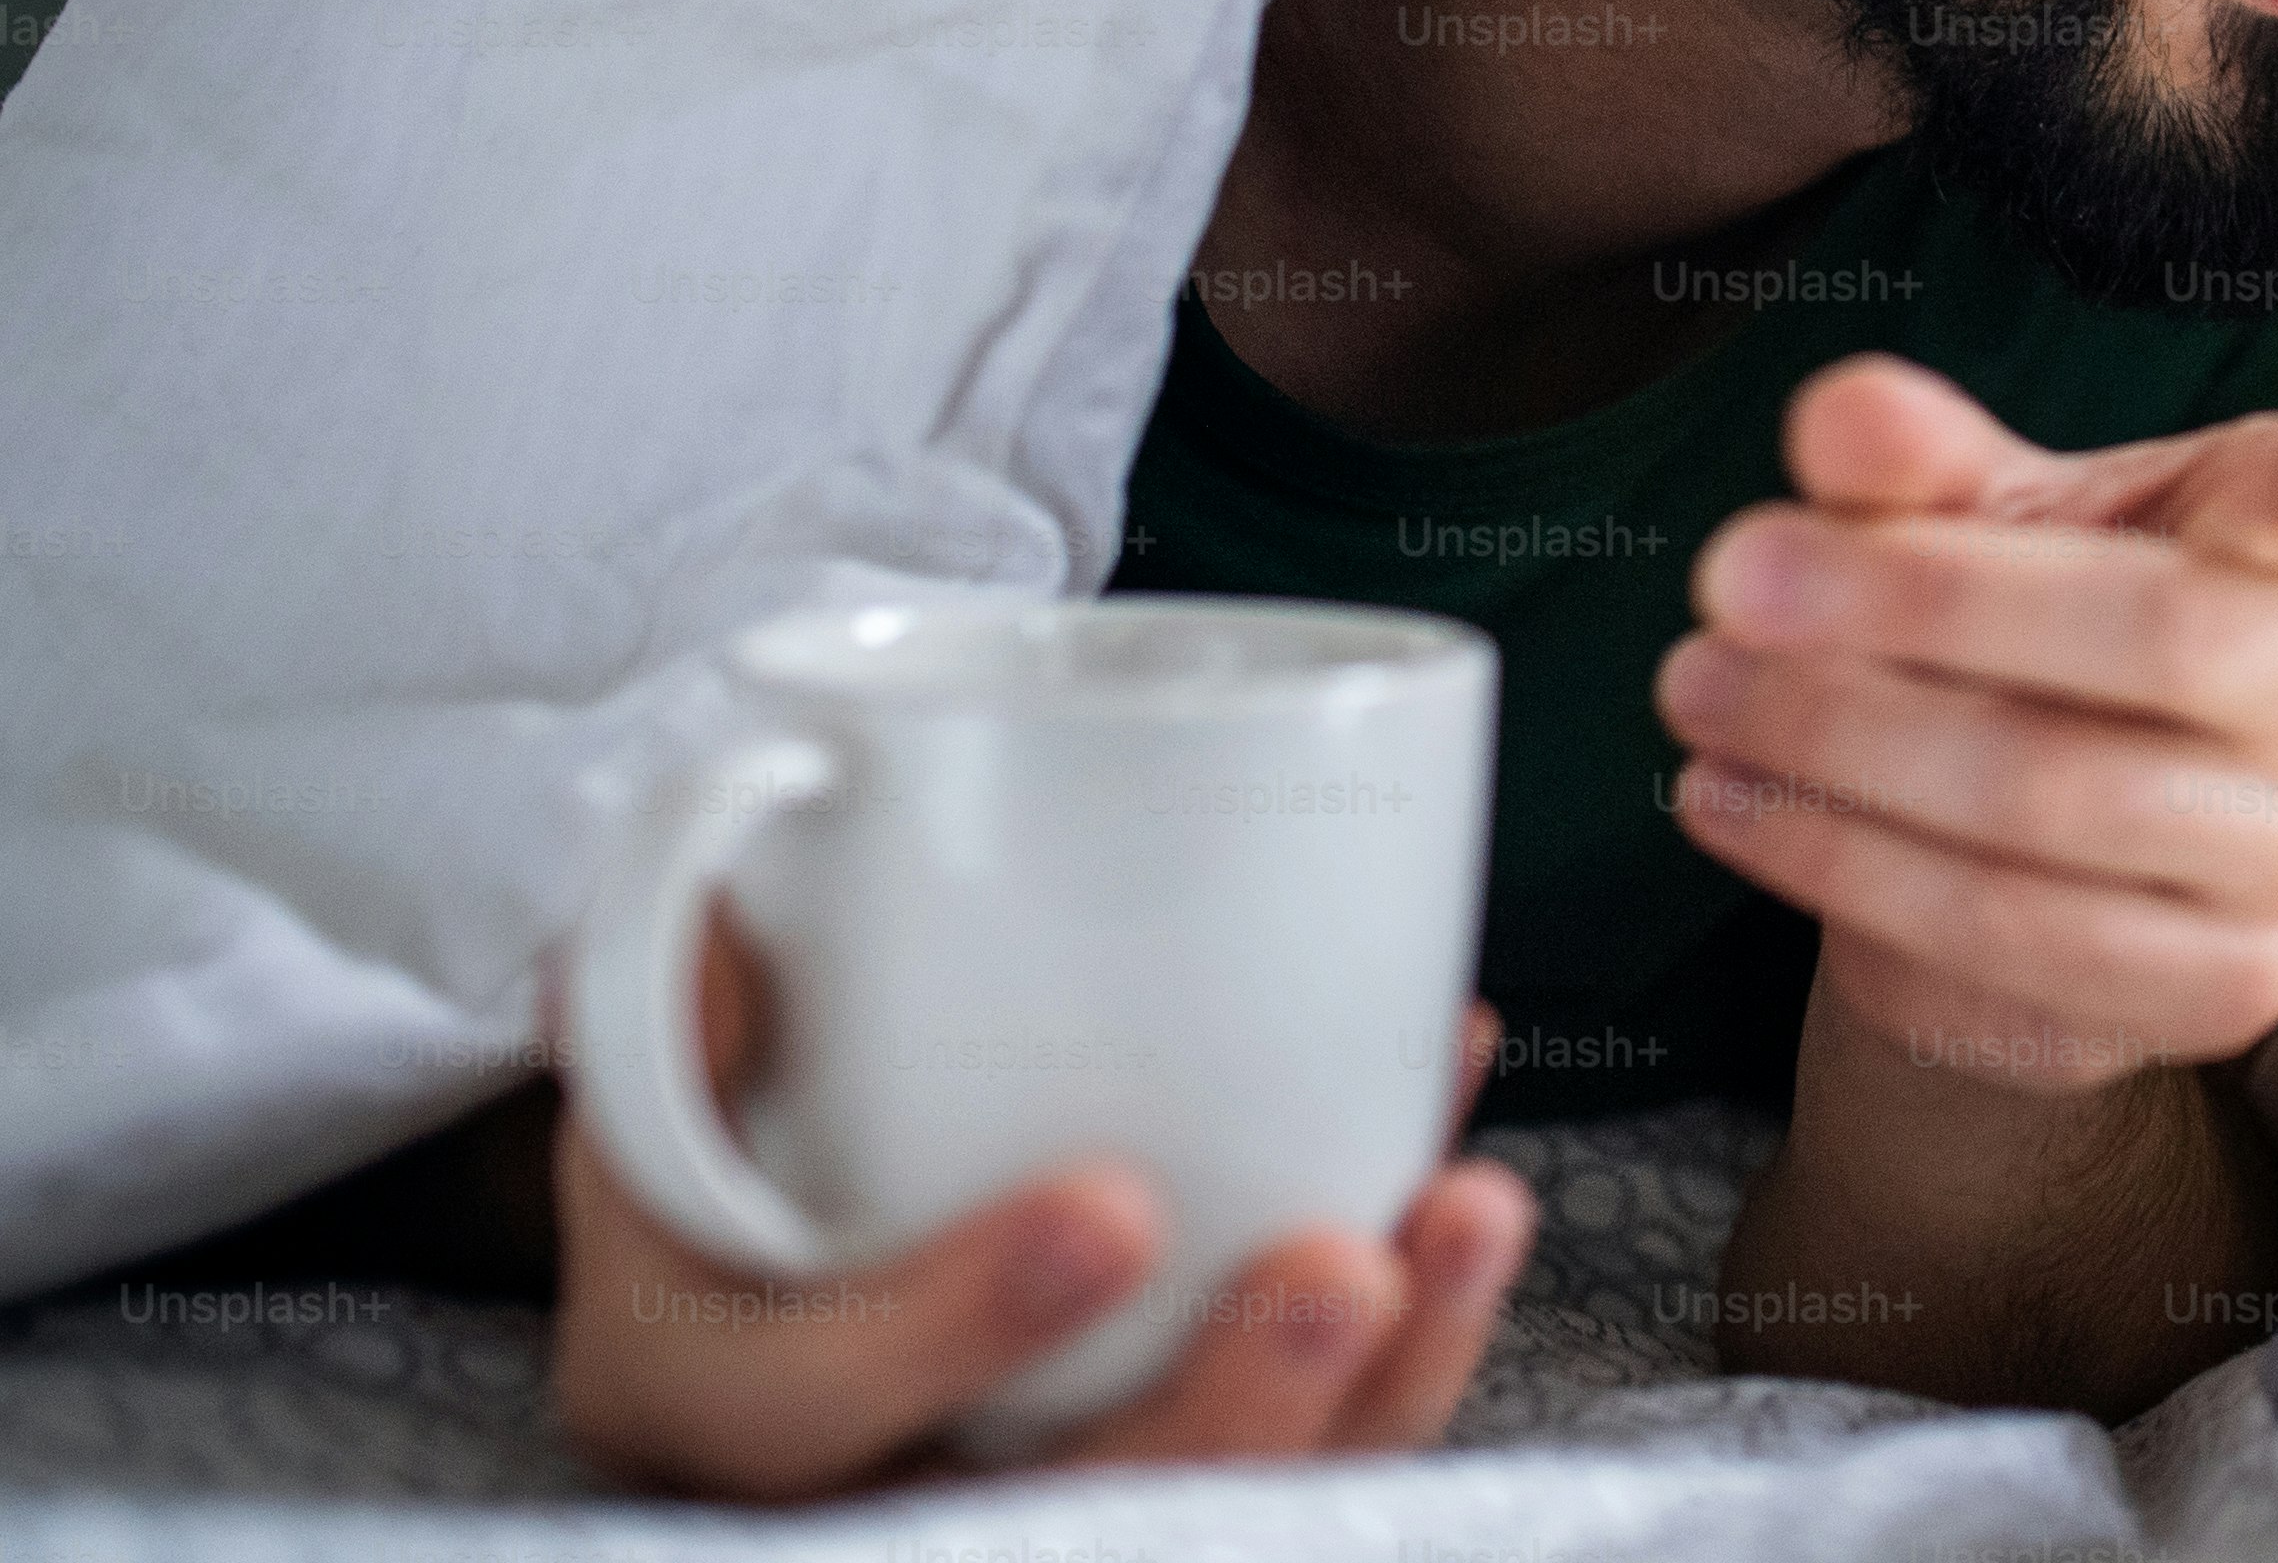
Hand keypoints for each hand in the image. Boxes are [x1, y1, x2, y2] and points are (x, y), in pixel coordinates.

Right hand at [549, 915, 1531, 1499]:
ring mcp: (1022, 1488)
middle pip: (1052, 1519)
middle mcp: (862, 1485)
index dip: (945, 1333)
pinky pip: (1305, 1447)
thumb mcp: (657, 1051)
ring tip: (1464, 1220)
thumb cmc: (721, 1110)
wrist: (763, 1203)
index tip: (1108, 1208)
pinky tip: (1464, 1203)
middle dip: (1222, 1408)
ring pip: (1203, 1508)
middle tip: (1340, 1262)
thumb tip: (738, 931)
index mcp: (700, 1386)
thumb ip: (677, 987)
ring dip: (1369, 1390)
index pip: (795, 1410)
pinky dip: (1412, 1341)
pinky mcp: (1160, 1450)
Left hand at [1653, 303, 2277, 1091]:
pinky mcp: (2230, 987)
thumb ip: (1914, 463)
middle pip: (2161, 630)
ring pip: (2060, 795)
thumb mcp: (1960, 522)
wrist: (2001, 872)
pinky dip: (1848, 866)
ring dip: (1843, 744)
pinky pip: (2021, 935)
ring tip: (1701, 695)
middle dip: (1915, 604)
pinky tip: (1744, 805)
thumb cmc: (2015, 644)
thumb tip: (1847, 416)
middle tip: (1733, 577)